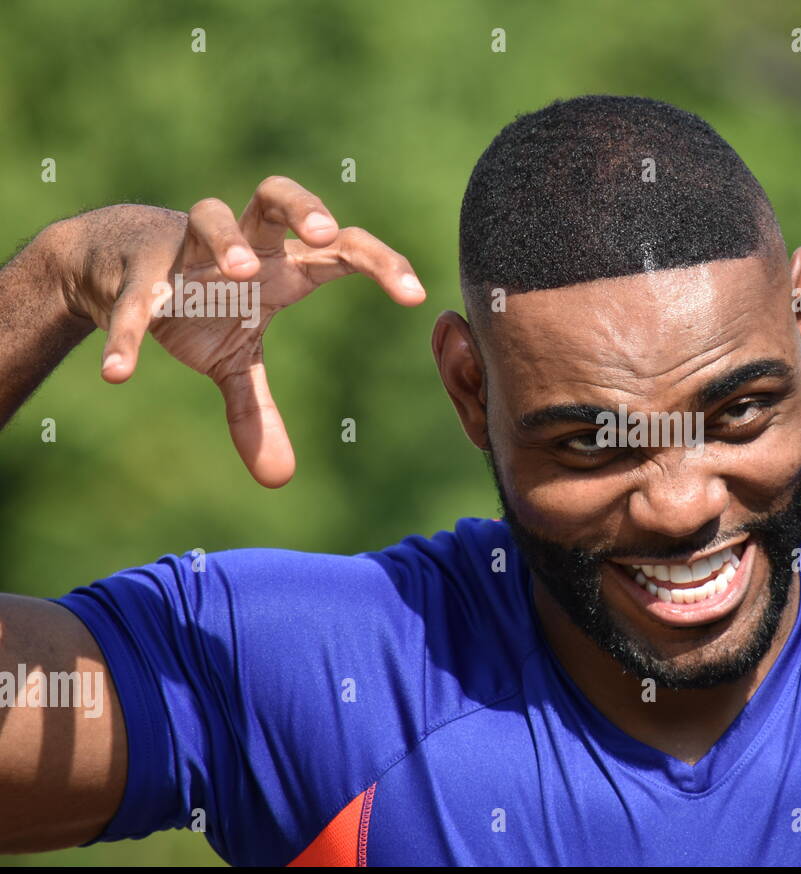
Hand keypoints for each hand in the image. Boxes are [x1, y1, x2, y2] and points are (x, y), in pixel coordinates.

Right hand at [53, 176, 425, 486]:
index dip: (380, 263)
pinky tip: (119, 374)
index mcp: (280, 262)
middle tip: (326, 236)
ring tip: (242, 273)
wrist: (114, 268)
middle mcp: (241, 243)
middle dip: (304, 207)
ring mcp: (186, 247)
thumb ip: (256, 411)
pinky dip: (128, 330)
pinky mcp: (136, 268)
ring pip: (209, 215)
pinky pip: (134, 296)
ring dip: (227, 240)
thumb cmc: (200, 302)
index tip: (415, 295)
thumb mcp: (232, 360)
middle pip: (276, 195)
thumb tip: (280, 479)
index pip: (342, 249)